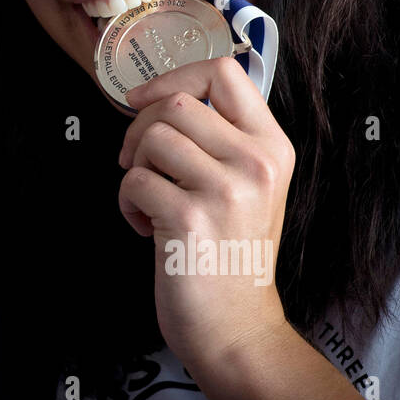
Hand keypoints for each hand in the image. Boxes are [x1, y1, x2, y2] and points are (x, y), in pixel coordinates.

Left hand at [116, 57, 294, 372]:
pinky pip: (134, 181)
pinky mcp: (191, 219)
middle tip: (140, 164)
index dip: (175, 76)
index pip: (224, 71)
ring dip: (135, 167)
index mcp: (272, 146)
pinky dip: (127, 203)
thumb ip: (221, 138)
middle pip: (176, 102)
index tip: (144, 100)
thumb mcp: (248, 186)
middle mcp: (256, 162)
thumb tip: (161, 95)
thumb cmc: (229, 253)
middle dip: (140, 128)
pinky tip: (147, 227)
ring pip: (152, 137)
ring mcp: (227, 190)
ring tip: (150, 201)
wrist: (235, 328)